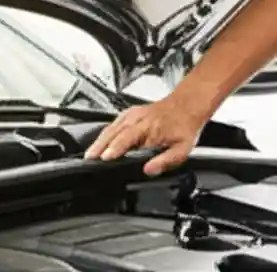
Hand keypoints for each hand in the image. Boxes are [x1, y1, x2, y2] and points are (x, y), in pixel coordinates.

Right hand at [83, 95, 209, 175]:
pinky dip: (104, 133)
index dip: (115, 148)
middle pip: (115, 133)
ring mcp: (133, 115)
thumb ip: (165, 161)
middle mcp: (139, 120)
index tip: (105, 157)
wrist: (187, 105)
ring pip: (111, 127)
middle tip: (89, 158)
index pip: (128, 139)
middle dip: (101, 146)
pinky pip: (114, 123)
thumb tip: (149, 170)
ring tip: (89, 153)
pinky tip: (99, 141)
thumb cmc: (184, 126)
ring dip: (99, 140)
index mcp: (150, 129)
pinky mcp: (130, 113)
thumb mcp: (182, 149)